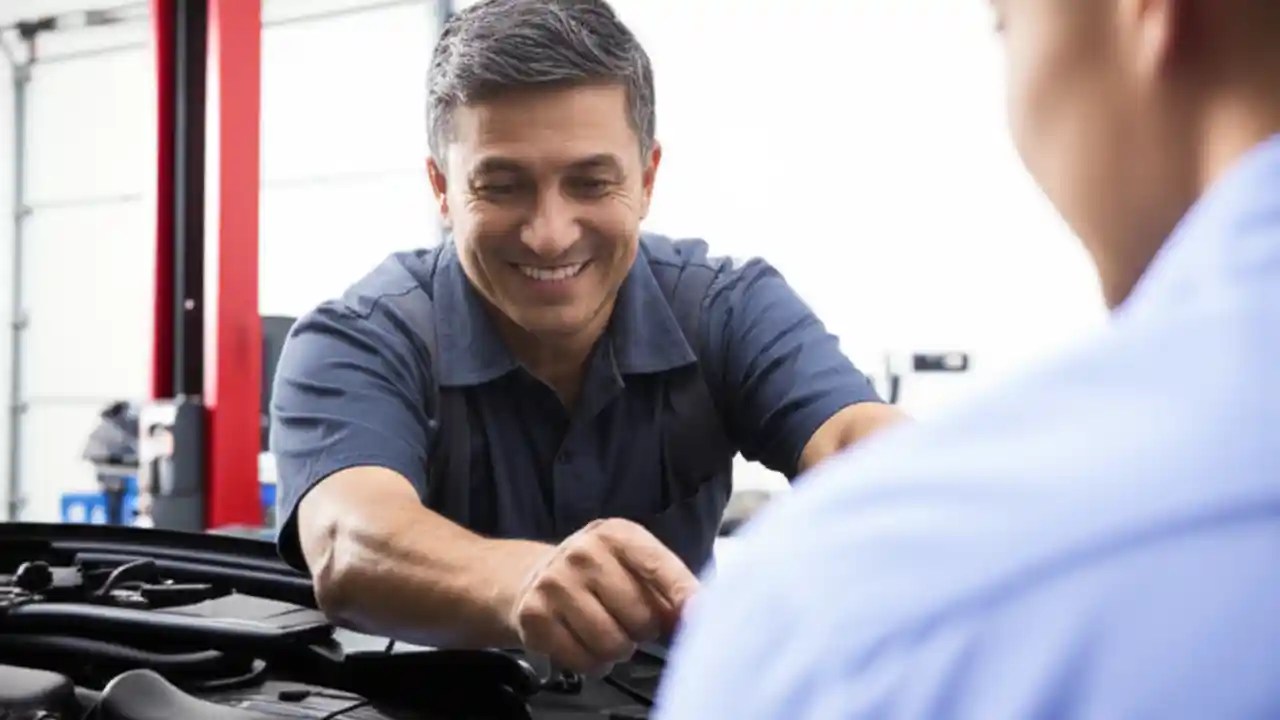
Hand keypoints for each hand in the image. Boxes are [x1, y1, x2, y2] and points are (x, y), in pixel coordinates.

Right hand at [506, 518, 698, 673]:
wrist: (537, 577)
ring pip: (612, 643)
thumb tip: (699, 616)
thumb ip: (669, 588)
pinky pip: (583, 660)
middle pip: (640, 616)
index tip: (700, 616)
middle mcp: (584, 552)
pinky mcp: (534, 615)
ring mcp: (555, 583)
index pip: (659, 567)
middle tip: (631, 621)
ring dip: (619, 649)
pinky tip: (587, 645)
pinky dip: (593, 663)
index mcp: (617, 534)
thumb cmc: (601, 575)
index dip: (684, 596)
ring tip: (610, 633)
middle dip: (643, 630)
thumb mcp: (634, 566)